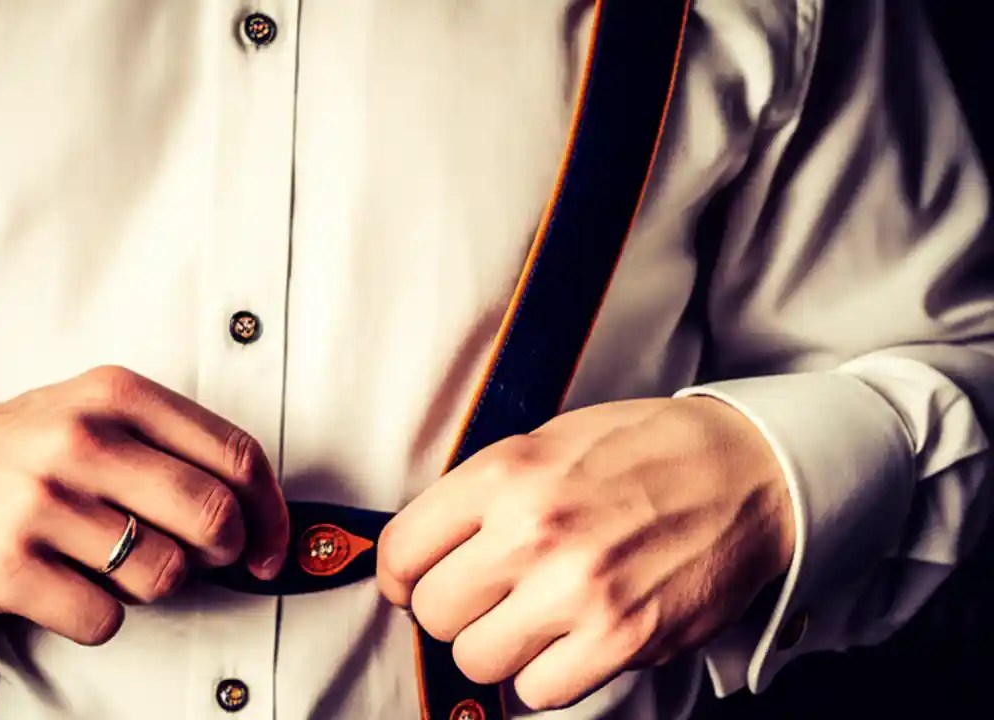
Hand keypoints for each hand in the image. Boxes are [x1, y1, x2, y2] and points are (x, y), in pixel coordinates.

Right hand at [0, 365, 288, 645]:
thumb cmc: (24, 456)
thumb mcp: (96, 414)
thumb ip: (175, 446)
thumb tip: (261, 513)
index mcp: (115, 393)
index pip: (235, 456)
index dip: (271, 514)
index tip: (271, 547)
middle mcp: (78, 438)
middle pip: (212, 517)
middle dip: (223, 554)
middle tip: (201, 560)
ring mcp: (39, 501)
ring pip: (164, 575)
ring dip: (153, 585)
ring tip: (112, 563)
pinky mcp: (6, 565)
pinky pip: (104, 620)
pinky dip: (100, 617)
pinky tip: (70, 586)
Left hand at [377, 397, 794, 709]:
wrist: (745, 471)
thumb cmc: (646, 452)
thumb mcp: (545, 442)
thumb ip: (481, 494)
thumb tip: (427, 551)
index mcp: (503, 473)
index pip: (401, 551)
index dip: (402, 577)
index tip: (415, 584)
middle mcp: (531, 530)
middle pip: (434, 613)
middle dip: (455, 611)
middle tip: (488, 598)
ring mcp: (575, 589)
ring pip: (477, 659)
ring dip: (498, 647)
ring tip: (532, 619)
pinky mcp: (620, 638)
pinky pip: (537, 692)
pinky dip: (547, 675)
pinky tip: (568, 641)